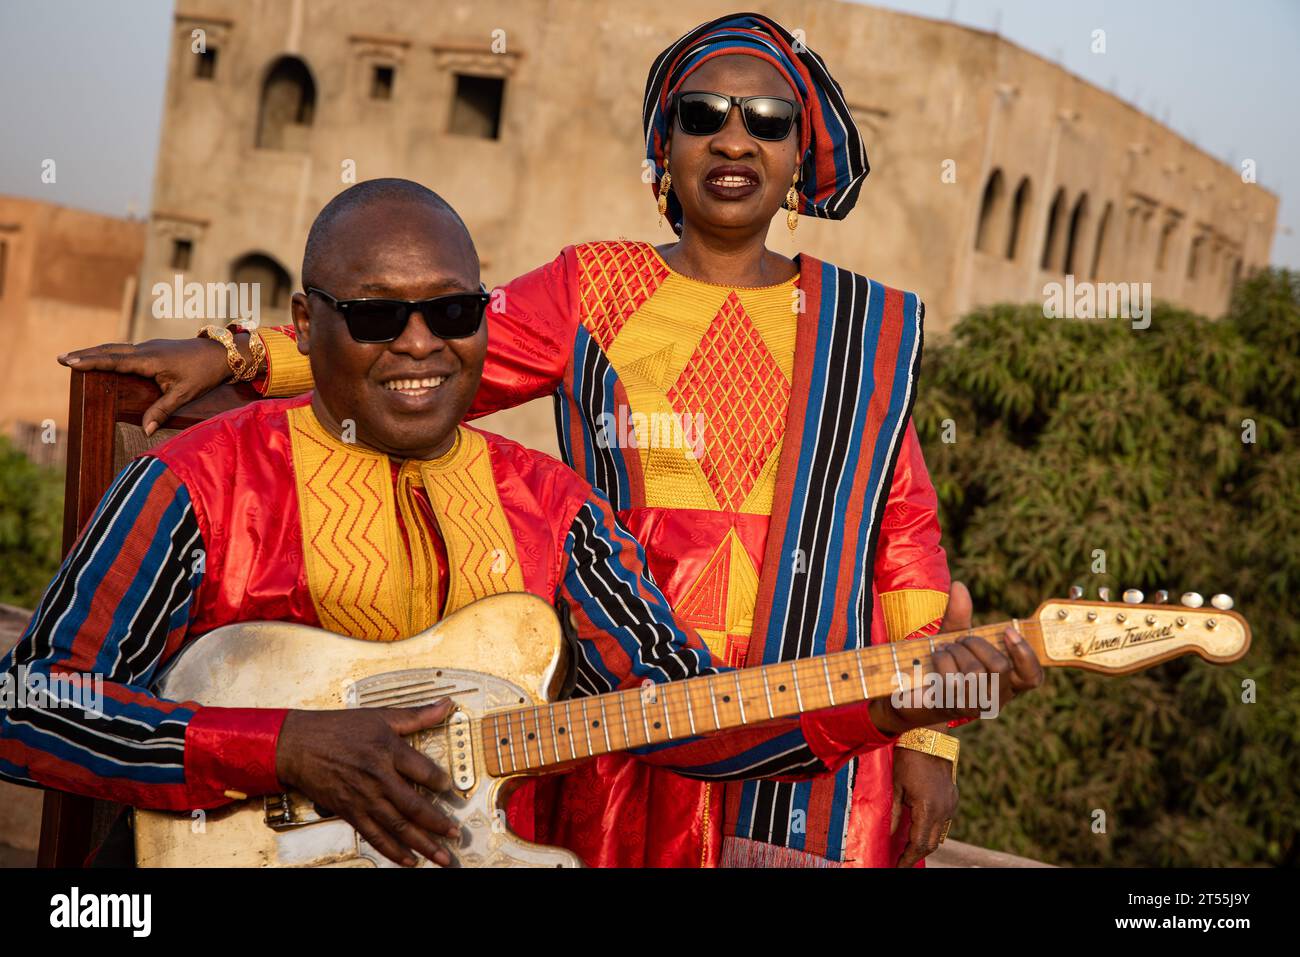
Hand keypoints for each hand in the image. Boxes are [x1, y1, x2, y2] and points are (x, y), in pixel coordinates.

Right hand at [57, 335, 244, 435]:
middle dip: (85, 355)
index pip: (114, 361)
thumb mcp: (183, 395)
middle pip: (109, 351)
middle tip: (61, 359)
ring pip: (117, 348)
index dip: (91, 362)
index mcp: (150, 359)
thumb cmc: (203, 374)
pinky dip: (109, 353)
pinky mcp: (153, 348)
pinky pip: (126, 350)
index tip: (70, 362)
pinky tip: (102, 358)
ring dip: (96, 352)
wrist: (221, 353)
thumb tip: (146, 431)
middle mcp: (145, 350)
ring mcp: (149, 347)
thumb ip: (162, 410)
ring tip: (74, 358)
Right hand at [275, 700, 458, 866]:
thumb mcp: (381, 715)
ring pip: (398, 826)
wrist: (298, 745)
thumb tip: (445, 705)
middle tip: (456, 835)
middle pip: (414, 806)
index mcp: (389, 750)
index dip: (441, 782)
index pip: (424, 771)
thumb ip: (417, 715)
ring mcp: (363, 798)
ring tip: (441, 856)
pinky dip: (392, 850)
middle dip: (438, 824)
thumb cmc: (337, 729)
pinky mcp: (350, 812)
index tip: (452, 789)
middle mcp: (378, 777)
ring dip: (422, 844)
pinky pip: (375, 835)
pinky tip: (408, 860)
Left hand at [869, 581, 1043, 732]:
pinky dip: (942, 660)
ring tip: (944, 649)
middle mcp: (996, 698)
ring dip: (955, 652)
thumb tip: (959, 586)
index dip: (1024, 654)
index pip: (1032, 677)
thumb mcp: (954, 636)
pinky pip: (953, 679)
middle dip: (976, 644)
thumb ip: (960, 615)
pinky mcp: (954, 709)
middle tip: (959, 641)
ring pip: (976, 672)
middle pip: (1000, 666)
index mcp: (1006, 682)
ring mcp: (975, 707)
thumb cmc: (942, 661)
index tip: (1007, 631)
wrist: (909, 686)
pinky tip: (936, 657)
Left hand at [891, 743, 957, 866]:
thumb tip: (887, 835)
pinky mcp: (953, 799)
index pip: (919, 843)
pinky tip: (921, 828)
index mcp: (928, 809)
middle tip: (902, 861)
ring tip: (909, 848)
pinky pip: (944, 821)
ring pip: (939, 834)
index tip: (898, 866)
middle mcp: (943, 810)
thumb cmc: (908, 760)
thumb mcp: (895, 786)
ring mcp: (950, 805)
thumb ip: (893, 813)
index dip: (908, 858)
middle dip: (916, 854)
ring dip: (925, 842)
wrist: (929, 739)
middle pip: (931, 843)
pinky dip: (932, 829)